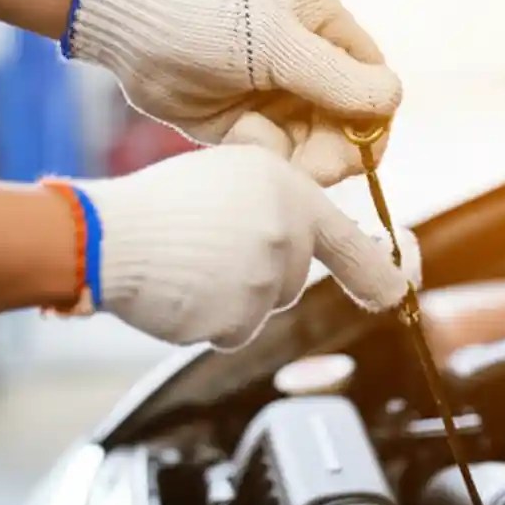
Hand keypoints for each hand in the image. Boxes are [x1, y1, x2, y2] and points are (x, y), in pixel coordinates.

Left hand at [62, 0, 399, 185]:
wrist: (131, 35)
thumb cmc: (205, 23)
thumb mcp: (276, 46)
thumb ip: (336, 77)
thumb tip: (391, 101)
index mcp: (329, 29)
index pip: (377, 86)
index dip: (371, 123)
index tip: (349, 148)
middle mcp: (315, 65)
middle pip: (353, 127)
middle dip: (332, 152)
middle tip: (307, 171)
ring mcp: (286, 99)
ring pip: (319, 151)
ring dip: (296, 160)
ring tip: (258, 145)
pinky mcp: (256, 128)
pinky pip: (281, 160)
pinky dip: (265, 157)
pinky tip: (235, 135)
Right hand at [75, 145, 417, 348]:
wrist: (106, 236)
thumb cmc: (162, 202)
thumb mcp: (235, 172)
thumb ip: (281, 204)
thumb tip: (306, 236)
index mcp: (293, 196)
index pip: (354, 244)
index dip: (384, 273)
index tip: (399, 292)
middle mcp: (289, 239)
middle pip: (292, 278)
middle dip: (260, 271)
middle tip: (211, 245)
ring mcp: (264, 285)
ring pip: (260, 306)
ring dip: (231, 295)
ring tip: (189, 261)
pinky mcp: (234, 324)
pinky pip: (231, 332)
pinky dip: (208, 319)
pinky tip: (181, 290)